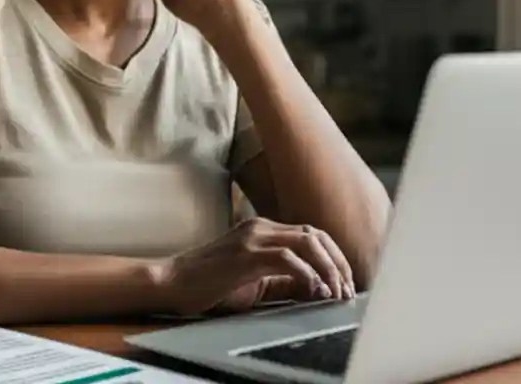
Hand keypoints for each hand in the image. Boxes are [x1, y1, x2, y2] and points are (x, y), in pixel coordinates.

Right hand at [158, 217, 356, 315]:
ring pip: (306, 243)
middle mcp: (262, 227)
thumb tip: (317, 289)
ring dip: (328, 268)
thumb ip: (283, 280)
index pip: (311, 235)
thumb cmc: (209, 284)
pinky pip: (286, 258)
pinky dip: (306, 274)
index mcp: (264, 229)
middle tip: (348, 290)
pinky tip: (314, 290)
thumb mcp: (254, 281)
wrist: (172, 283)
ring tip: (336, 292)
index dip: (333, 257)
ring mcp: (253, 238)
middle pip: (315, 235)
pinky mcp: (245, 255)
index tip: (344, 282)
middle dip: (338, 262)